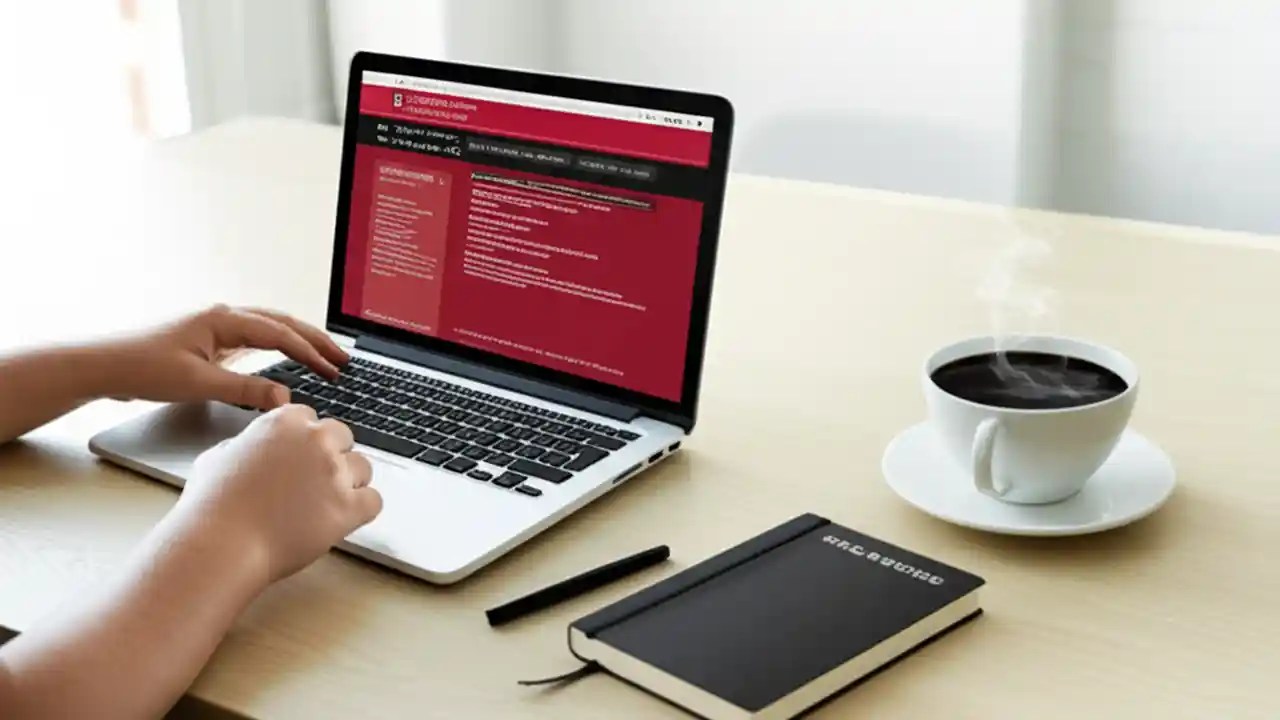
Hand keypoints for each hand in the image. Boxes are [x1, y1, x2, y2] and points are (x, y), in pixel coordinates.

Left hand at [101, 305, 347, 409]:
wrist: (103, 365)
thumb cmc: (141, 367)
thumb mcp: (197, 383)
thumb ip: (243, 390)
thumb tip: (283, 396)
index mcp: (223, 319)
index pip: (279, 333)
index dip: (309, 351)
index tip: (331, 368)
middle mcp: (223, 317)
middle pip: (282, 324)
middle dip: (316, 341)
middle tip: (343, 359)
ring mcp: (217, 327)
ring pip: (271, 329)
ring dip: (300, 342)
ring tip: (325, 358)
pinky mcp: (211, 341)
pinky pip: (256, 339)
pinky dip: (279, 348)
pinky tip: (287, 360)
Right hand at [179, 405, 381, 582]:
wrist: (222, 543)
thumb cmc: (211, 506)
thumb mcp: (217, 457)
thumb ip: (245, 445)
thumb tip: (250, 449)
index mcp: (284, 422)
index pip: (311, 419)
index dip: (304, 441)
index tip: (297, 459)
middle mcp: (315, 440)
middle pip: (342, 437)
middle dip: (331, 456)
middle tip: (312, 482)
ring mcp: (335, 472)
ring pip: (363, 467)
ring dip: (348, 483)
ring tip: (323, 505)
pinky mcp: (349, 506)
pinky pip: (374, 501)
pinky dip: (361, 510)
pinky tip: (341, 519)